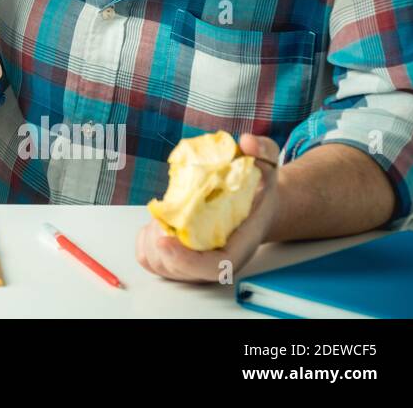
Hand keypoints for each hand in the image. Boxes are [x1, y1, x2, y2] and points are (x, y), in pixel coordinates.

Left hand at [136, 134, 280, 282]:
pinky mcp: (178, 256)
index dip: (187, 260)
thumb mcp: (267, 164)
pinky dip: (144, 243)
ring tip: (160, 219)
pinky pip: (151, 259)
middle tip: (158, 221)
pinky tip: (155, 224)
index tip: (164, 241)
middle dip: (162, 247)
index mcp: (239, 245)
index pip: (213, 266)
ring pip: (162, 265)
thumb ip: (263, 150)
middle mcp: (216, 258)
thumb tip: (246, 142)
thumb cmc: (258, 187)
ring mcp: (196, 261)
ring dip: (151, 243)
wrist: (253, 201)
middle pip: (182, 270)